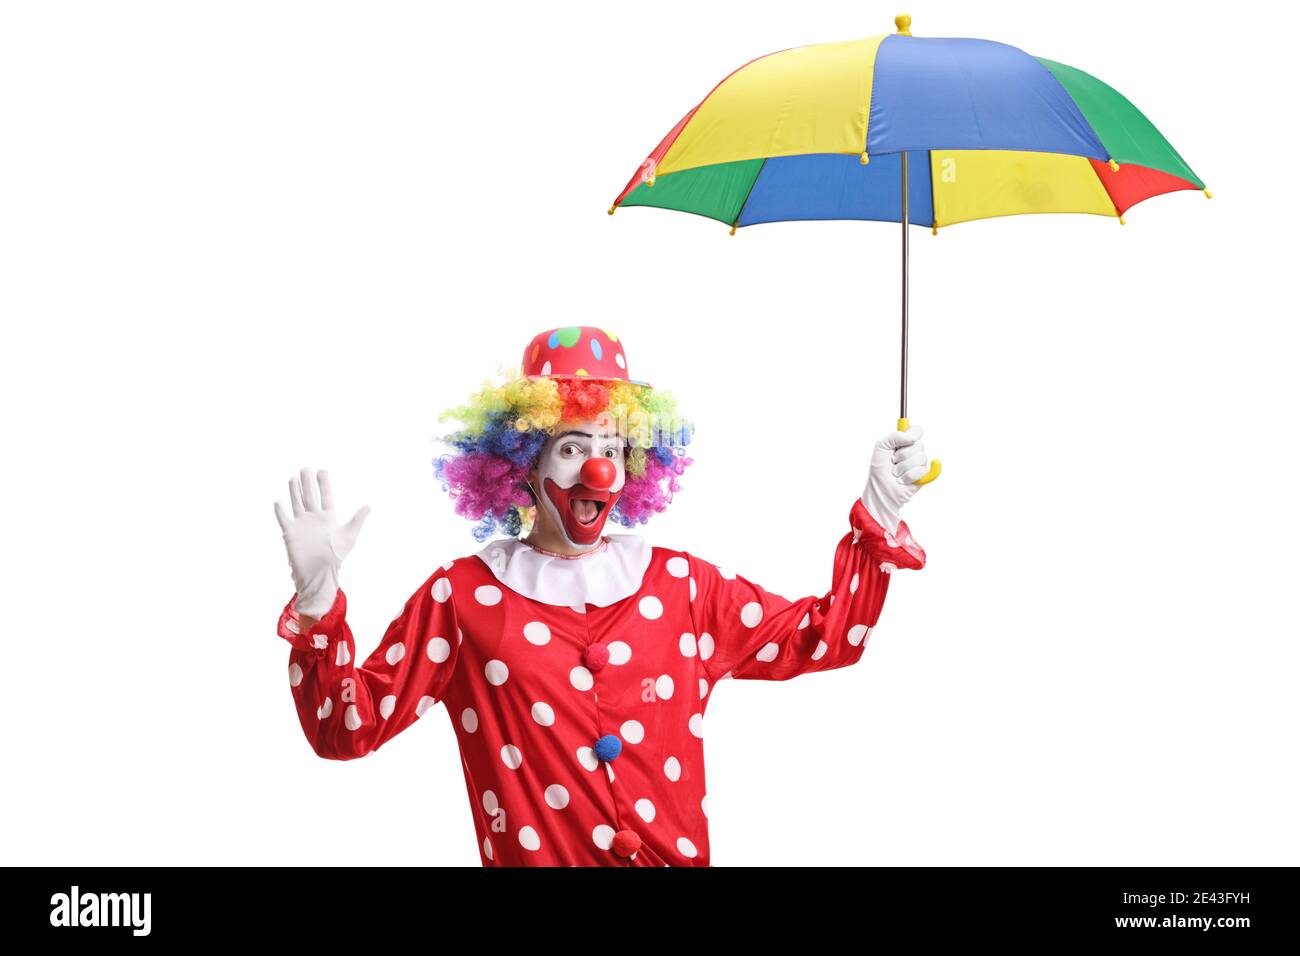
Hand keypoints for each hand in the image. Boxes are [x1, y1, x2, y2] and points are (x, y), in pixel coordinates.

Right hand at [274, 468, 369, 618]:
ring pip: (297, 504)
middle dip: (307, 483)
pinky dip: (280, 511)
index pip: (326, 496)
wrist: (318, 573)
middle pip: (310, 496)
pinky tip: (277, 502)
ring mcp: (302, 525)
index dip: (324, 484)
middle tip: (305, 468)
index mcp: (328, 518)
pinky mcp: (290, 533)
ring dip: (294, 491)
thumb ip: (357, 520)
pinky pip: (284, 519)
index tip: (322, 471)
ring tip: (293, 478)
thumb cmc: (335, 557)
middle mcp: (314, 519)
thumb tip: (369, 506)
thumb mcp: (349, 536)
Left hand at [861, 426, 930, 534]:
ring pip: (920, 458)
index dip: (913, 434)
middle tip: (893, 462)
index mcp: (905, 442)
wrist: (880, 490)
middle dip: (902, 455)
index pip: (917, 431)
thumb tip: (912, 437)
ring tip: (896, 474)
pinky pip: (922, 471)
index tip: (904, 441)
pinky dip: (909, 476)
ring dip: (903, 468)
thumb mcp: (881, 447)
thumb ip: (894, 436)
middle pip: (919, 445)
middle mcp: (914, 452)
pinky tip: (903, 480)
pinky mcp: (924, 477)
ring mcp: (920, 464)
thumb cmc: (879, 469)